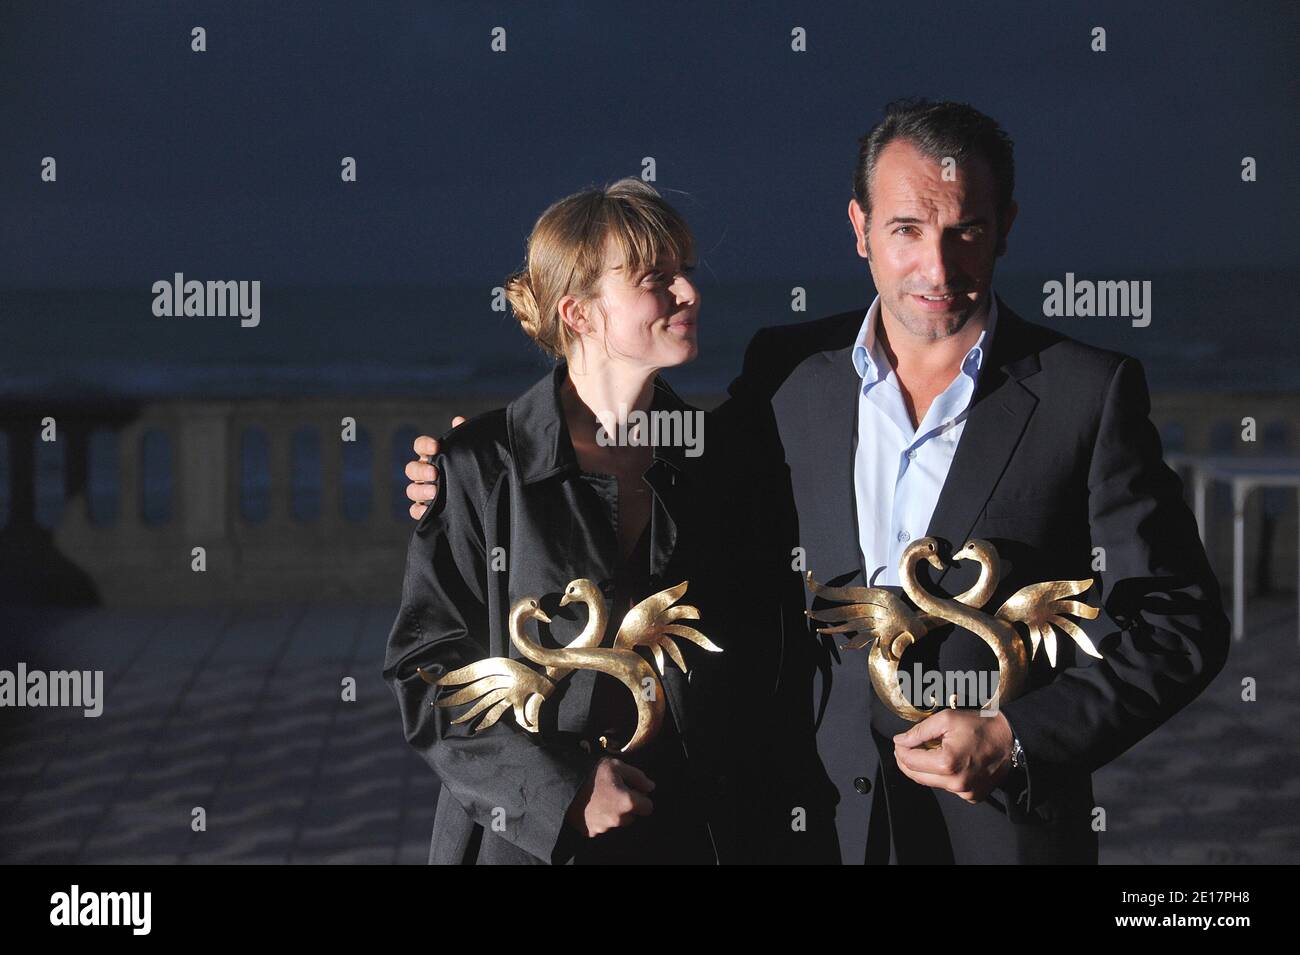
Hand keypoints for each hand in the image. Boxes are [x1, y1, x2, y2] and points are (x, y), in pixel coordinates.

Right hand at [404, 416, 464, 519]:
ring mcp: (424, 492)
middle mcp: (425, 473)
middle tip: (435, 473)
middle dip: (421, 470)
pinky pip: (415, 510)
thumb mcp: (470, 453)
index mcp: (433, 457)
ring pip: (411, 490)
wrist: (481, 496)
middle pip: (411, 469)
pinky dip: (419, 510)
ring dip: (420, 490)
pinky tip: (428, 510)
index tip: (436, 446)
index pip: (420, 446)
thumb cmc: (472, 468)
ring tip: (435, 492)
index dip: (424, 445)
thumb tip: (458, 420)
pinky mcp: (427, 510)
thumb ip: (463, 437)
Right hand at [564, 757, 655, 836]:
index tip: (632, 790)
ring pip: (618, 822)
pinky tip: (593, 806)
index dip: (641, 797)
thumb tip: (650, 787)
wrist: (563, 787)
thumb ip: (637, 776)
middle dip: (627, 806)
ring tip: (601, 798)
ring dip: (614, 813)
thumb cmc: (591, 774)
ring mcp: (605, 828)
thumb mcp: (616, 765)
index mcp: (627, 802)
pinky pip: (603, 827)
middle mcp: (619, 819)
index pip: (648, 807)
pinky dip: (601, 819)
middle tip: (614, 792)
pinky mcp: (593, 832)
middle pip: (633, 816)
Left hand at [892, 709, 1012, 803]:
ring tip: (930, 751)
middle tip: (906, 747)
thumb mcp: (947, 719)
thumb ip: (920, 731)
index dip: (900, 749)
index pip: (909, 761)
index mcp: (947, 764)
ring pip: (932, 782)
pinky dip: (943, 776)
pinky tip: (949, 762)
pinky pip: (949, 787)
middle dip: (907, 761)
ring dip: (926, 768)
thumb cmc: (982, 726)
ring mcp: (965, 793)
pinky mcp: (973, 796)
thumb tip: (900, 741)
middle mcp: (955, 783)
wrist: (1013, 740)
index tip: (900, 741)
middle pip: (917, 776)